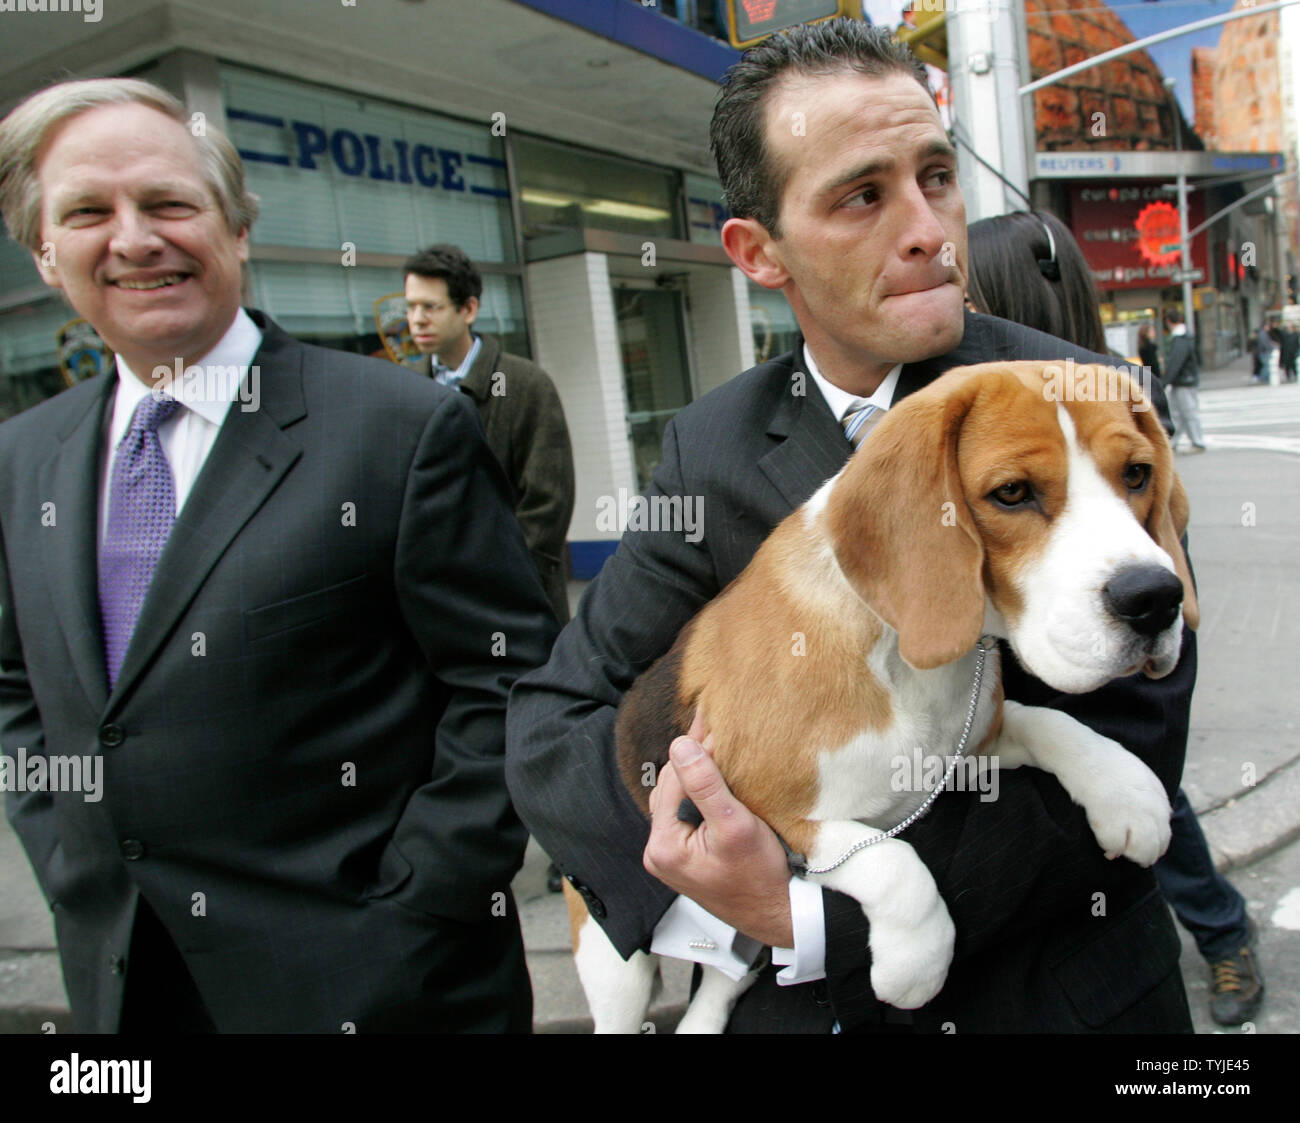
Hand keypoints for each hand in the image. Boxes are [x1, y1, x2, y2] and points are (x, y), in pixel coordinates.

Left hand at [643, 708, 793, 947]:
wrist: (778, 913)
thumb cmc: (760, 876)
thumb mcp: (735, 825)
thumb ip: (705, 785)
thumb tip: (682, 745)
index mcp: (662, 845)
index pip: (672, 779)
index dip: (695, 749)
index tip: (714, 721)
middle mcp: (658, 851)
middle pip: (672, 788)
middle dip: (695, 759)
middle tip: (717, 728)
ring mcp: (671, 855)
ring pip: (679, 799)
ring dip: (698, 775)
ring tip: (719, 748)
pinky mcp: (686, 855)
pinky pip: (687, 813)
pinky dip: (701, 793)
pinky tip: (718, 778)